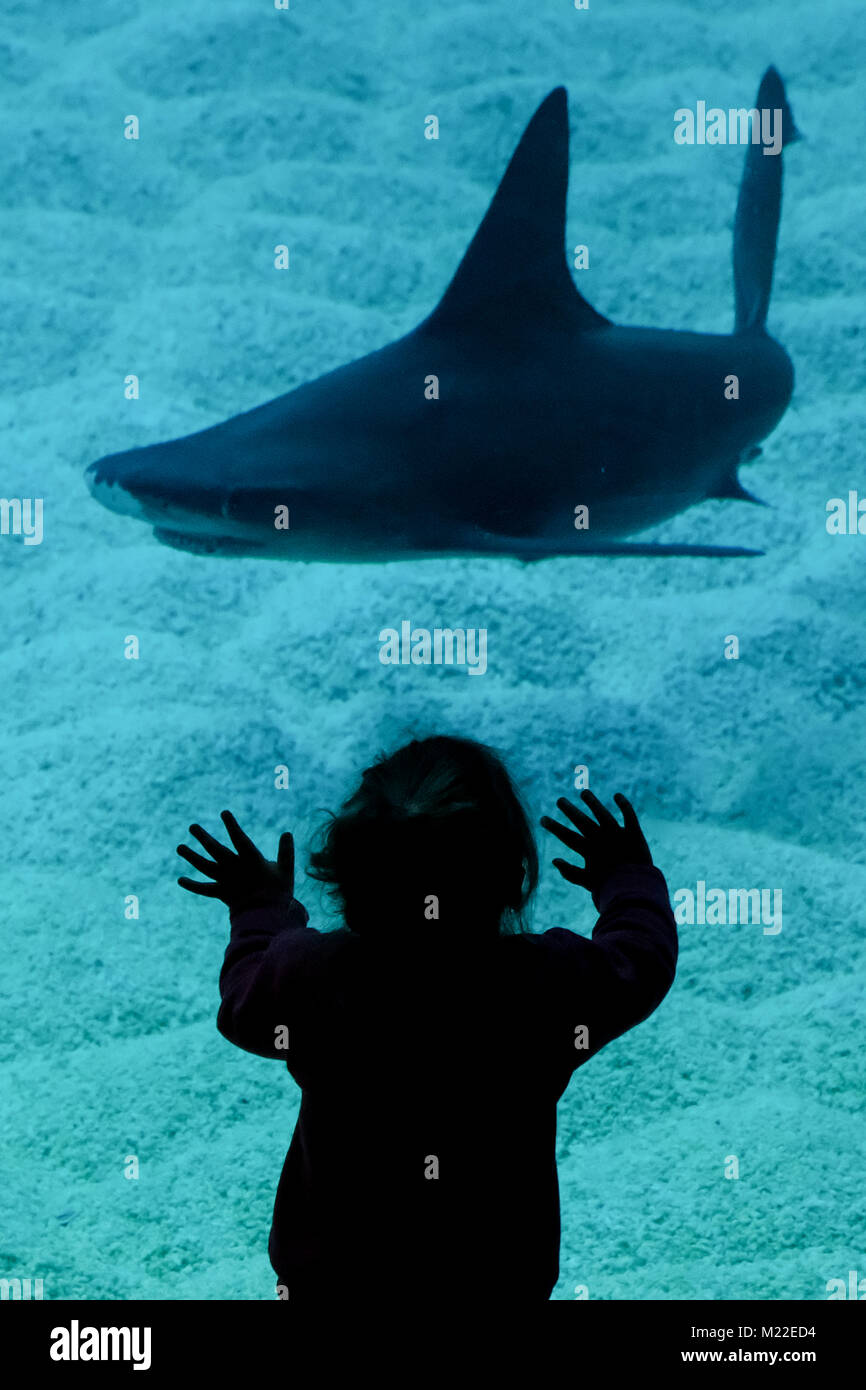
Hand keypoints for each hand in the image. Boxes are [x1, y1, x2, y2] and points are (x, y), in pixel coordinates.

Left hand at [177, 811, 294, 911]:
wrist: (266, 917)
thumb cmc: (278, 893)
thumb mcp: (286, 871)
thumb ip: (286, 852)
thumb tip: (287, 833)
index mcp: (251, 861)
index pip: (239, 839)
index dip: (232, 826)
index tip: (224, 813)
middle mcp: (234, 868)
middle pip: (216, 850)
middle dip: (203, 838)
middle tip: (192, 826)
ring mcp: (226, 881)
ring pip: (205, 866)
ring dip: (191, 856)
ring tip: (179, 847)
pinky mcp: (221, 893)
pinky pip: (204, 889)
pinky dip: (192, 885)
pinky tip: (180, 879)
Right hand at [540, 789, 651, 897]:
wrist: (636, 889)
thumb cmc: (610, 888)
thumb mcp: (587, 883)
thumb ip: (570, 872)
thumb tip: (554, 861)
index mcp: (589, 851)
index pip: (568, 837)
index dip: (554, 827)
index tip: (542, 819)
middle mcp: (601, 839)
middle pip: (582, 822)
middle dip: (570, 810)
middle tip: (560, 800)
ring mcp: (617, 835)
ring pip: (602, 814)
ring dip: (593, 803)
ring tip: (584, 793)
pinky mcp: (633, 833)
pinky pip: (629, 815)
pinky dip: (624, 805)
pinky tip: (617, 795)